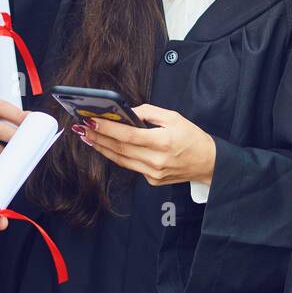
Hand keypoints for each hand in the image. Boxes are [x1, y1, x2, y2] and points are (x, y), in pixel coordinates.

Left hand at [73, 104, 215, 186]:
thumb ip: (149, 112)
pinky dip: (117, 156)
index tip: (91, 121)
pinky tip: (107, 147)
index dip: (107, 128)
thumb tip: (128, 112)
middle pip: (119, 149)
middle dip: (98, 137)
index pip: (128, 136)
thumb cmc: (193, 138)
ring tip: (88, 137)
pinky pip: (130, 166)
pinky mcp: (152, 180)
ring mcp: (153, 173)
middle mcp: (155, 160)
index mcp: (162, 142)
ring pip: (121, 160)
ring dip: (102, 148)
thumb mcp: (174, 117)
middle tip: (82, 128)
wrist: (208, 164)